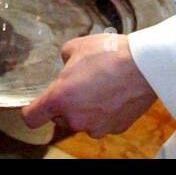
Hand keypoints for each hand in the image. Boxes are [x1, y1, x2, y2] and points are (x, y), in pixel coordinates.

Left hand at [22, 32, 156, 137]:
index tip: (35, 105)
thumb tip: (67, 65)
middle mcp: (76, 119)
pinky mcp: (116, 128)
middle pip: (59, 118)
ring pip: (83, 120)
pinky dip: (105, 111)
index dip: (30, 111)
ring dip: (86, 108)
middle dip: (65, 103)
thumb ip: (64, 60)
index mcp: (60, 99)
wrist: (145, 65)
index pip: (32, 118)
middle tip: (78, 82)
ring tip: (100, 84)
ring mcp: (97, 126)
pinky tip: (114, 92)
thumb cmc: (108, 53)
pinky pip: (103, 121)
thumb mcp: (75, 46)